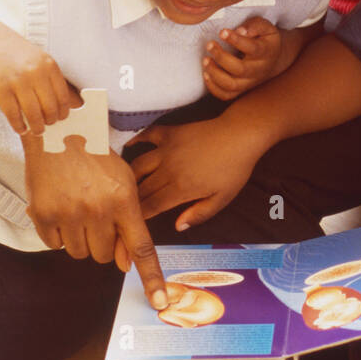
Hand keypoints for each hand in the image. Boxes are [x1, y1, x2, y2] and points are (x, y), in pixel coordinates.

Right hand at [0, 22, 73, 133]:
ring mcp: (17, 82)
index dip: (63, 112)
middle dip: (51, 121)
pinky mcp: (1, 90)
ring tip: (36, 130)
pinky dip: (19, 126)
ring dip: (37, 127)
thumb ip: (53, 80)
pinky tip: (21, 128)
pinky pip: (14, 115)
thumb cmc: (18, 54)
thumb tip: (72, 105)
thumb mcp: (40, 60)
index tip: (61, 117)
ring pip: (34, 114)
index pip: (63, 97)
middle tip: (48, 124)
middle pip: (50, 108)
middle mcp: (35, 73)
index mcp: (49, 66)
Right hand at [23, 137, 167, 308]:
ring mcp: (69, 213)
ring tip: (80, 211)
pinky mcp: (45, 213)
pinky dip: (59, 234)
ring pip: (80, 253)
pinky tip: (62, 209)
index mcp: (124, 201)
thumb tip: (124, 263)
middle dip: (103, 244)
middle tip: (98, 219)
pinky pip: (55, 244)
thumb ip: (128, 223)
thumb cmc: (97, 156)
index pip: (142, 248)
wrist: (60, 132)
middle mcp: (98, 210)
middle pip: (104, 255)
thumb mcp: (124, 182)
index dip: (151, 277)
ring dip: (81, 239)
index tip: (159, 301)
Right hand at [129, 116, 257, 229]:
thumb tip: (177, 227)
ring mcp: (167, 149)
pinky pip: (146, 136)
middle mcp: (168, 169)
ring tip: (122, 186)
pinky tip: (127, 146)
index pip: (150, 207)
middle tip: (119, 209)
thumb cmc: (234, 169)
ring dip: (128, 176)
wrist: (241, 135)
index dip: (138, 217)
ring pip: (137, 165)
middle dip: (129, 202)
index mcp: (180, 188)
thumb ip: (199, 214)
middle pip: (140, 189)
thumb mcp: (222, 198)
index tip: (129, 224)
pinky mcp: (170, 133)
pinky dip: (135, 141)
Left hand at [202, 16, 283, 100]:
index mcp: (266, 52)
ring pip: (231, 85)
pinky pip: (226, 95)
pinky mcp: (241, 89)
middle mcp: (259, 70)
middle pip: (240, 69)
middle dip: (222, 57)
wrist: (273, 58)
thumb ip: (254, 26)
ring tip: (206, 60)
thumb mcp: (265, 27)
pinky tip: (206, 73)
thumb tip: (240, 31)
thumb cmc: (264, 39)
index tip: (222, 32)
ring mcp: (250, 82)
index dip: (236, 41)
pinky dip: (213, 87)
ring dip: (215, 74)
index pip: (252, 48)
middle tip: (210, 44)